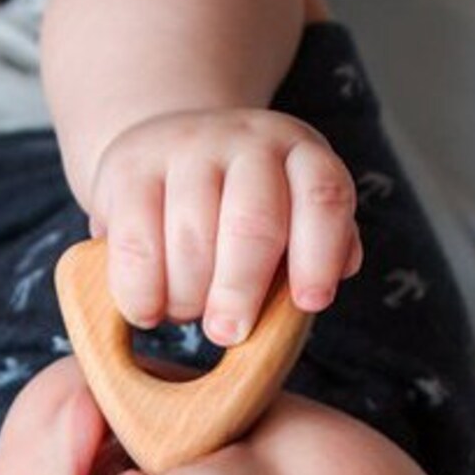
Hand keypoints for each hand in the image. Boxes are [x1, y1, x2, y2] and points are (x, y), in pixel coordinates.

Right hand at [86, 108, 362, 343]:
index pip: (323, 197)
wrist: (162, 153)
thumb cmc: (235, 206)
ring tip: (186, 313)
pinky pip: (136, 244)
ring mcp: (187, 146)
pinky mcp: (131, 167)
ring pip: (191, 239)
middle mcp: (249, 139)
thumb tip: (343, 266)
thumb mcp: (288, 215)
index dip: (320, 254)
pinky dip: (142, 292)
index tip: (309, 304)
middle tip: (228, 335)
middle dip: (240, 290)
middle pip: (253, 223)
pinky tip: (148, 312)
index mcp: (301, 153)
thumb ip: (317, 243)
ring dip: (188, 296)